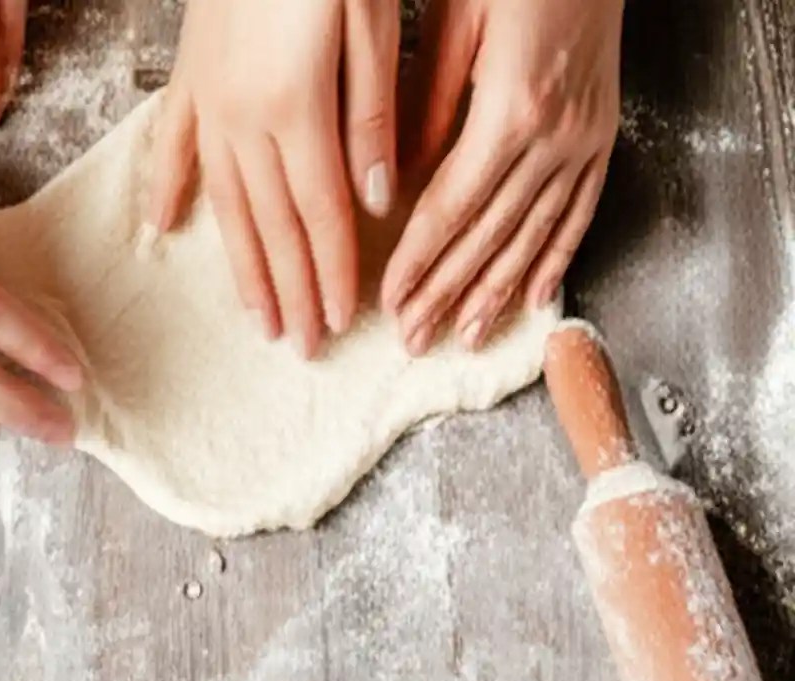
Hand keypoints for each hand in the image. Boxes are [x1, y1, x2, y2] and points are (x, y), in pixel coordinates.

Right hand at [148, 0, 400, 356]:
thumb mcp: (371, 20)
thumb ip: (372, 116)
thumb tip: (373, 200)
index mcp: (295, 105)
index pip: (321, 212)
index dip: (333, 272)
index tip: (342, 321)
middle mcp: (243, 115)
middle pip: (272, 223)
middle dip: (291, 289)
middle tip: (300, 344)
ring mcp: (208, 99)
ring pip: (226, 201)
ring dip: (242, 263)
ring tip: (254, 316)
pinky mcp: (190, 76)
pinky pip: (174, 146)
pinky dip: (169, 190)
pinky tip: (163, 230)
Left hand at [386, 0, 622, 353]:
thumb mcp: (454, 23)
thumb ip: (423, 103)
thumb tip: (395, 178)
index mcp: (511, 110)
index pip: (451, 207)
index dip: (419, 260)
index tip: (389, 299)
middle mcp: (555, 137)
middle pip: (490, 235)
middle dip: (447, 292)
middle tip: (412, 338)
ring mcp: (585, 140)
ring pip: (535, 235)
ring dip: (496, 292)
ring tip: (462, 336)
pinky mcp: (602, 135)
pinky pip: (579, 212)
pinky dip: (555, 258)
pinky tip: (535, 297)